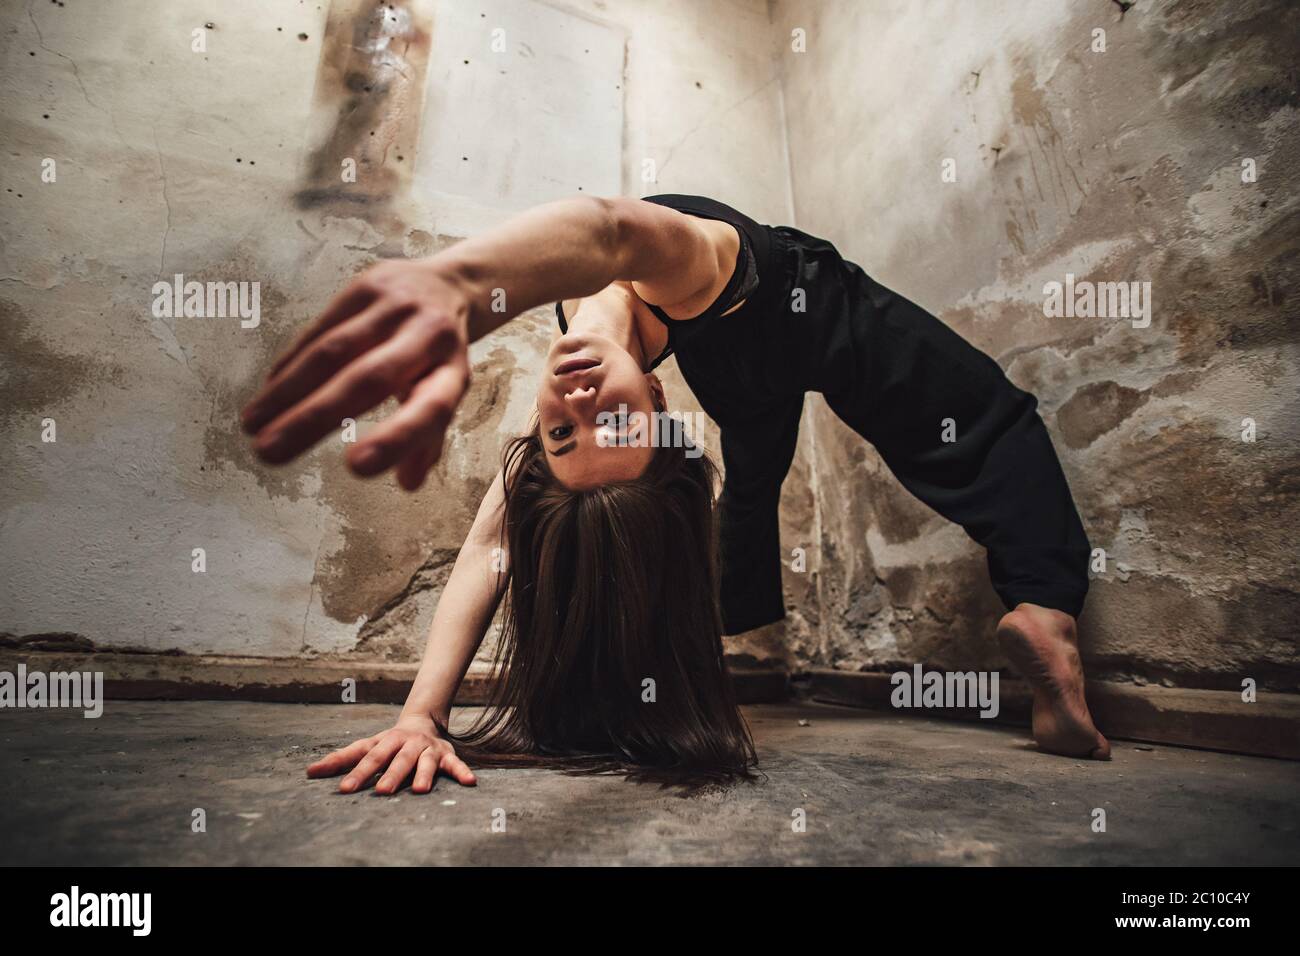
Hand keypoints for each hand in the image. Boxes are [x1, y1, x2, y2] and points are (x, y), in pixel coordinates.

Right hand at [241, 258, 473, 489]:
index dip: (396, 437)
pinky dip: (290, 364)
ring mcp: (396, 306)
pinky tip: (268, 392)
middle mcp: (429, 335)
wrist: (445, 286)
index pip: (431, 407)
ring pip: (333, 352)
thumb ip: (426, 440)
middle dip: (313, 418)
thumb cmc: (438, 358)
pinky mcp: (365, 287)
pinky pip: (319, 330)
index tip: (355, 468)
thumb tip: (408, 482)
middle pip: (368, 379)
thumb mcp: (444, 396)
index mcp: (454, 371)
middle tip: (269, 452)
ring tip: (253, 426)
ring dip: (287, 391)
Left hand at [306, 713, 476, 793]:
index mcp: (385, 741)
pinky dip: (462, 772)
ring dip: (422, 775)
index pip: (367, 757)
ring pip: (424, 762)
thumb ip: (341, 759)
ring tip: (419, 790)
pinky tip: (470, 782)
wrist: (423, 720)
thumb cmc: (389, 742)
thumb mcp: (367, 746)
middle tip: (381, 791)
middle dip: (389, 775)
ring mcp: (427, 749)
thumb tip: (309, 772)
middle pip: (396, 760)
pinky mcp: (446, 755)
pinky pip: (456, 764)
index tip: (343, 790)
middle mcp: (406, 743)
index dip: (356, 772)